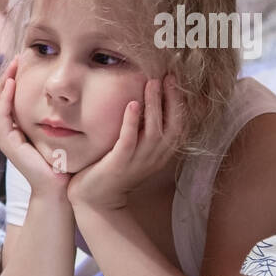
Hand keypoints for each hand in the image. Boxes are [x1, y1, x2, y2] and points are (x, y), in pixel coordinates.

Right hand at [0, 55, 69, 196]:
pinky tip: (13, 84)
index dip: (16, 79)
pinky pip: (2, 116)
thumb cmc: (64, 163)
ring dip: (5, 83)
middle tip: (19, 57)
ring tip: (14, 66)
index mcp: (18, 129)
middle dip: (8, 76)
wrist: (59, 189)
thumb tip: (75, 95)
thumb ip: (61, 117)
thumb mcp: (61, 133)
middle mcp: (9, 133)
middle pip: (0, 98)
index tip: (26, 61)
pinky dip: (6, 99)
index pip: (10, 99)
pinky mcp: (8, 144)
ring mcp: (6, 138)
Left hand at [67, 75, 183, 211]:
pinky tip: (132, 104)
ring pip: (154, 130)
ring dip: (154, 105)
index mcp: (161, 152)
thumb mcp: (134, 149)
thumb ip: (142, 130)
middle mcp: (154, 156)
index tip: (176, 79)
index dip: (181, 102)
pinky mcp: (119, 163)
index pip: (179, 124)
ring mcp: (138, 161)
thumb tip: (143, 101)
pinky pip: (128, 140)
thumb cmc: (112, 170)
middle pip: (173, 125)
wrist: (95, 200)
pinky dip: (132, 122)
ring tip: (152, 82)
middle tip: (168, 75)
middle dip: (173, 99)